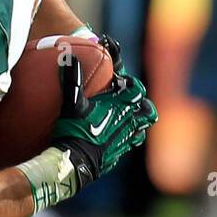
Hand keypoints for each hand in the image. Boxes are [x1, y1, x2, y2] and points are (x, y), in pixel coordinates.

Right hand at [24, 58, 156, 209]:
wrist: (76, 160)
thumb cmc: (75, 130)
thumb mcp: (72, 103)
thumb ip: (72, 79)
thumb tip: (69, 57)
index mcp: (119, 107)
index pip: (136, 90)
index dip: (131, 85)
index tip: (121, 82)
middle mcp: (127, 122)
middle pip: (147, 110)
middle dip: (140, 104)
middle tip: (128, 101)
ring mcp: (126, 138)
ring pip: (142, 127)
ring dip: (137, 121)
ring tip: (126, 117)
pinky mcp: (120, 150)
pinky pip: (132, 141)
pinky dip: (129, 136)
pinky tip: (117, 135)